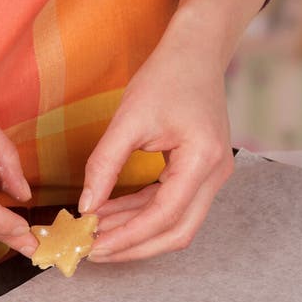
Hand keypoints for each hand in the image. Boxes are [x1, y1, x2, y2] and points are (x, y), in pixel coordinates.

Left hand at [78, 0, 269, 262]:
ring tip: (95, 234)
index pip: (163, 217)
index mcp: (202, 160)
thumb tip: (86, 207)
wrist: (197, 50)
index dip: (127, 238)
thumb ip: (105, 166)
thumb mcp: (129, 119)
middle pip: (177, 233)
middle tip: (93, 251)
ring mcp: (211, 177)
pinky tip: (111, 215)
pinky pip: (171, 206)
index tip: (93, 246)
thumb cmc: (167, 75)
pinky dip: (141, 215)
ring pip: (175, 224)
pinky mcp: (200, 174)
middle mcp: (215, 175)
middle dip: (133, 247)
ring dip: (135, 233)